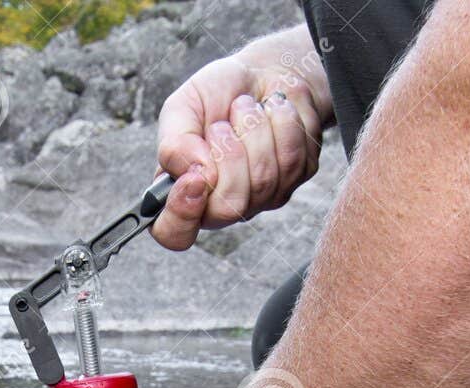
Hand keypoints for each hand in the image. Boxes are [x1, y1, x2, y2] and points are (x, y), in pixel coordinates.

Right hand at [152, 47, 326, 250]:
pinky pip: (294, 160)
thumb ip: (174, 143)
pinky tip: (273, 110)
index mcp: (183, 192)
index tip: (196, 177)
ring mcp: (261, 197)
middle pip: (228, 209)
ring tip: (247, 108)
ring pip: (264, 182)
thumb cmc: (217, 93)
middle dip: (229, 154)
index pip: (174, 234)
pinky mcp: (295, 180)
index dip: (182, 215)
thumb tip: (193, 172)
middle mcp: (221, 204)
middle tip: (223, 123)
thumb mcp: (181, 107)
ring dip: (256, 130)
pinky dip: (283, 122)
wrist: (263, 72)